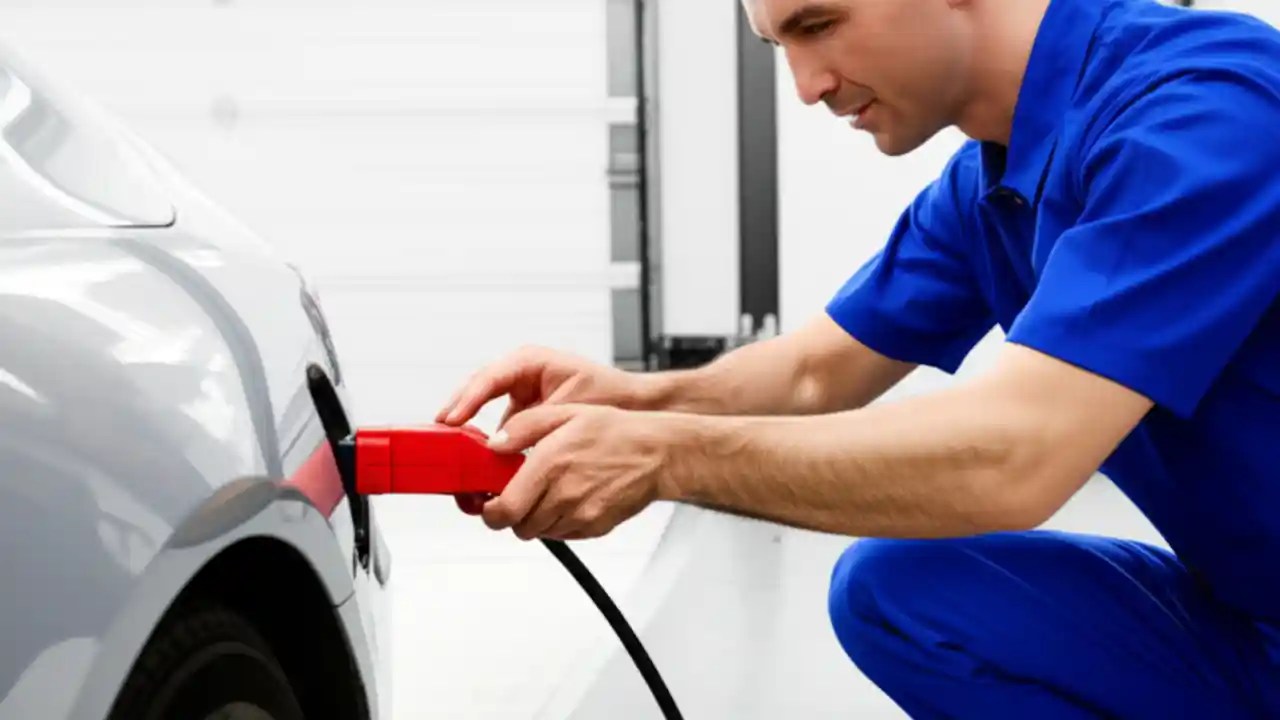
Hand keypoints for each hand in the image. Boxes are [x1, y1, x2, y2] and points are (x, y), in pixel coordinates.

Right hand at [436, 346, 647, 428]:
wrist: (632, 405)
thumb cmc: (608, 396)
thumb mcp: (568, 407)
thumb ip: (533, 423)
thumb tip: (501, 442)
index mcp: (530, 361)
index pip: (489, 377)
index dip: (468, 399)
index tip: (453, 418)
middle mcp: (521, 372)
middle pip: (478, 387)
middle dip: (458, 408)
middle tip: (440, 430)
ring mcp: (521, 390)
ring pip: (484, 404)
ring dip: (468, 424)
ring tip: (452, 444)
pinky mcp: (525, 410)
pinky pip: (499, 421)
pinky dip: (488, 437)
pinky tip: (479, 455)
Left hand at [480, 403, 682, 540]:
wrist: (657, 453)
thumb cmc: (615, 432)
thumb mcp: (564, 413)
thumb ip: (523, 427)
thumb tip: (496, 444)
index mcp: (549, 466)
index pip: (504, 510)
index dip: (490, 512)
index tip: (489, 503)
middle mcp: (563, 495)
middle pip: (519, 526)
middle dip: (512, 515)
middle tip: (516, 497)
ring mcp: (580, 515)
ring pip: (540, 533)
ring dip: (535, 518)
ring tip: (547, 493)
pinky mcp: (594, 528)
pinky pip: (563, 535)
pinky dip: (558, 523)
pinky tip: (568, 499)